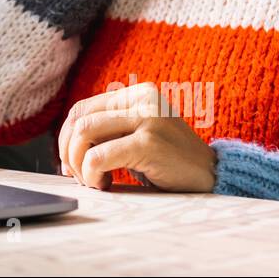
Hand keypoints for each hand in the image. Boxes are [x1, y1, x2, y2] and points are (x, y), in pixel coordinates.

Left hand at [56, 82, 217, 192]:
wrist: (213, 177)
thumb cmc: (171, 162)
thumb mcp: (139, 135)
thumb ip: (111, 129)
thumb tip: (65, 145)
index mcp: (138, 93)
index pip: (82, 108)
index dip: (66, 137)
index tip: (70, 162)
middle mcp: (143, 99)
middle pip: (79, 120)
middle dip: (68, 152)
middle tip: (77, 175)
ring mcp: (147, 118)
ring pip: (83, 134)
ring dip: (78, 164)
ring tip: (94, 181)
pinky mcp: (149, 142)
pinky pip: (98, 156)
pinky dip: (91, 174)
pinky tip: (105, 184)